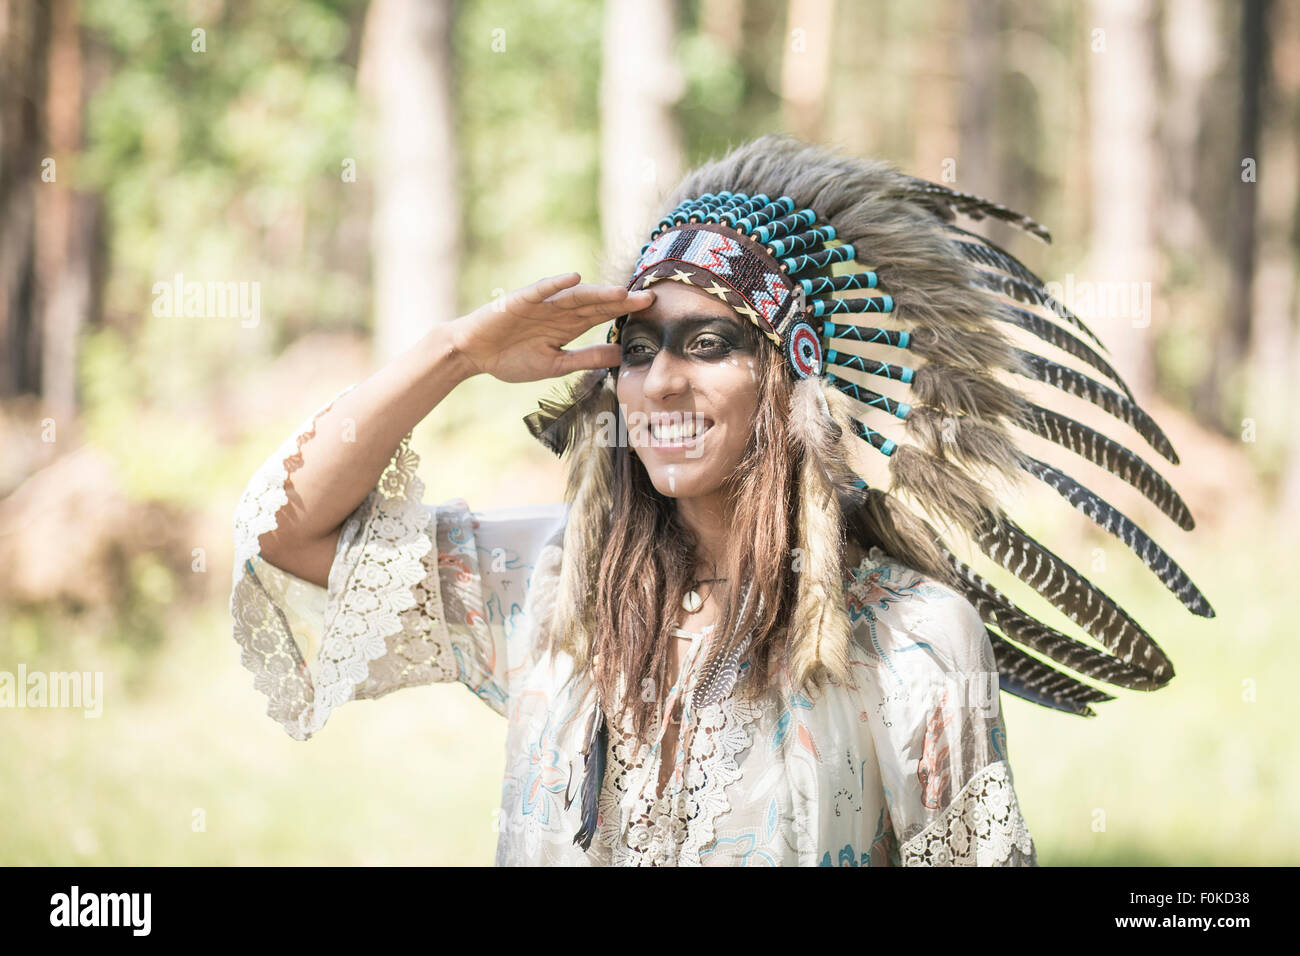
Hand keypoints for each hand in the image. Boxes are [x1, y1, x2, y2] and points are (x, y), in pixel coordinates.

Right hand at [449, 273, 653, 383]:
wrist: (474, 353)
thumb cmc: (512, 358)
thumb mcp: (556, 364)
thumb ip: (587, 358)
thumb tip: (620, 355)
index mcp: (569, 325)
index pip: (603, 316)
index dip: (626, 312)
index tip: (653, 310)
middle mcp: (559, 311)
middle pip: (595, 303)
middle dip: (621, 301)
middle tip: (649, 297)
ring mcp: (541, 304)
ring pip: (574, 296)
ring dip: (597, 293)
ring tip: (620, 292)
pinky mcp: (520, 301)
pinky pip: (541, 290)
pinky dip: (556, 284)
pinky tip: (573, 278)